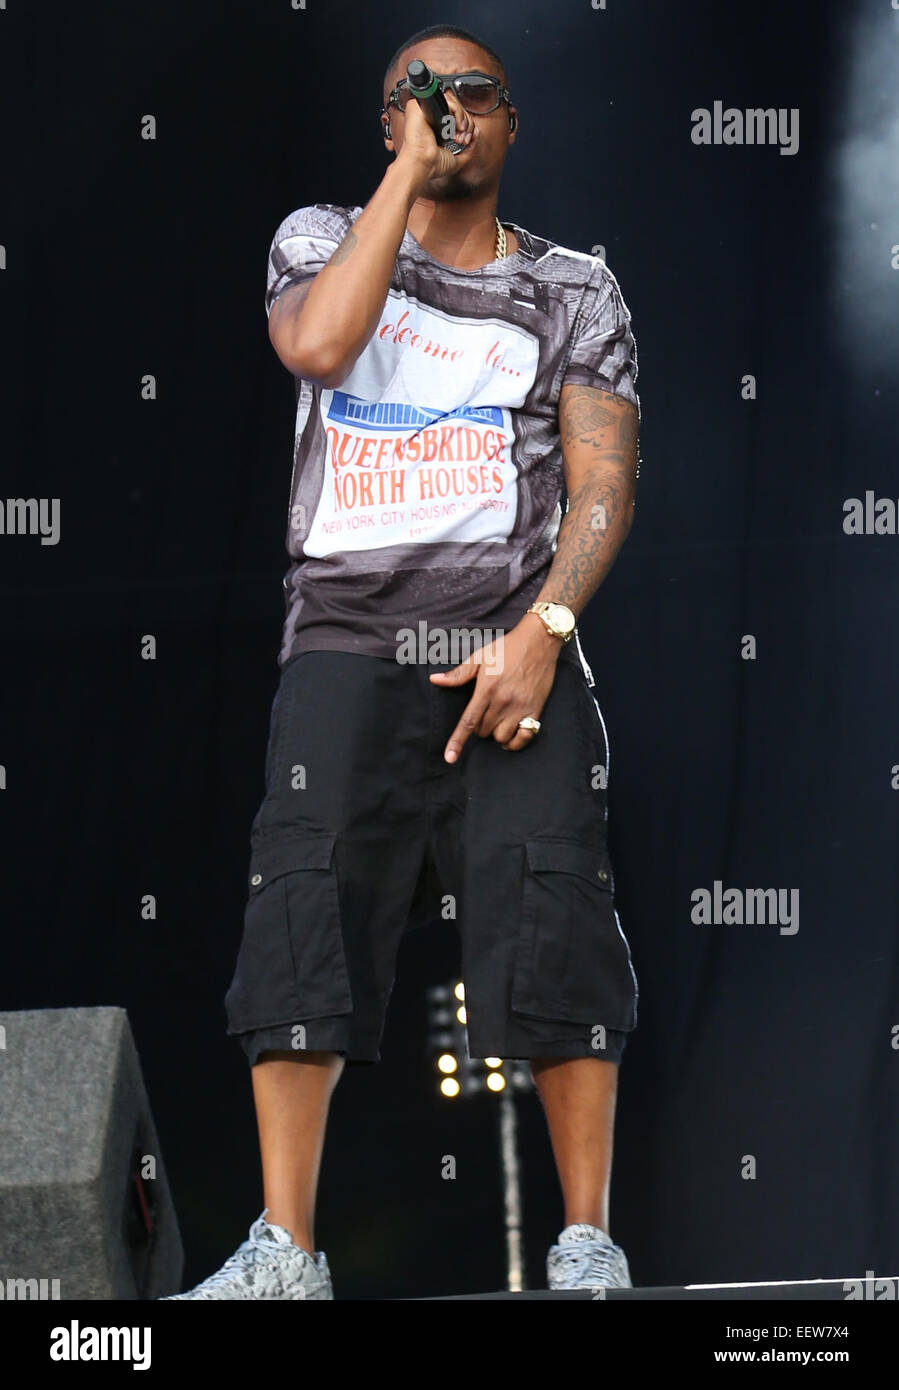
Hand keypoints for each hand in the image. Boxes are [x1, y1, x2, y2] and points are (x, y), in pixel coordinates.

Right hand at [395, 90, 478, 187]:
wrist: (422, 164)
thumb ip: (469, 148)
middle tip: (464, 140)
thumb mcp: (456, 158)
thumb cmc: (432, 165)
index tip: (465, 141)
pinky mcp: (421, 106)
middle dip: (467, 125)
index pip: (455, 116)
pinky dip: (457, 113)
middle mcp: (430, 116)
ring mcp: (426, 110)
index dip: (466, 126)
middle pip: (457, 108)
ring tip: (460, 135)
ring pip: (453, 103)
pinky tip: (457, 128)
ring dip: (464, 120)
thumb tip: (476, 133)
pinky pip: (447, 101)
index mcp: (436, 126)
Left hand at [429, 616, 561, 762]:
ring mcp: (520, 707)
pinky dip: (516, 741)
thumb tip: (435, 680)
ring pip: (502, 737)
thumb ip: (458, 674)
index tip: (450, 758)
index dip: (457, 742)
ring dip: (496, 733)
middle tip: (484, 712)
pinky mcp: (535, 709)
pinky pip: (524, 737)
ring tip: (498, 721)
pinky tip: (511, 735)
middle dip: (480, 727)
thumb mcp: (480, 657)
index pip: (468, 722)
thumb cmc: (507, 648)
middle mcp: (503, 701)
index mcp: (486, 689)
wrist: (539, 641)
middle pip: (484, 731)